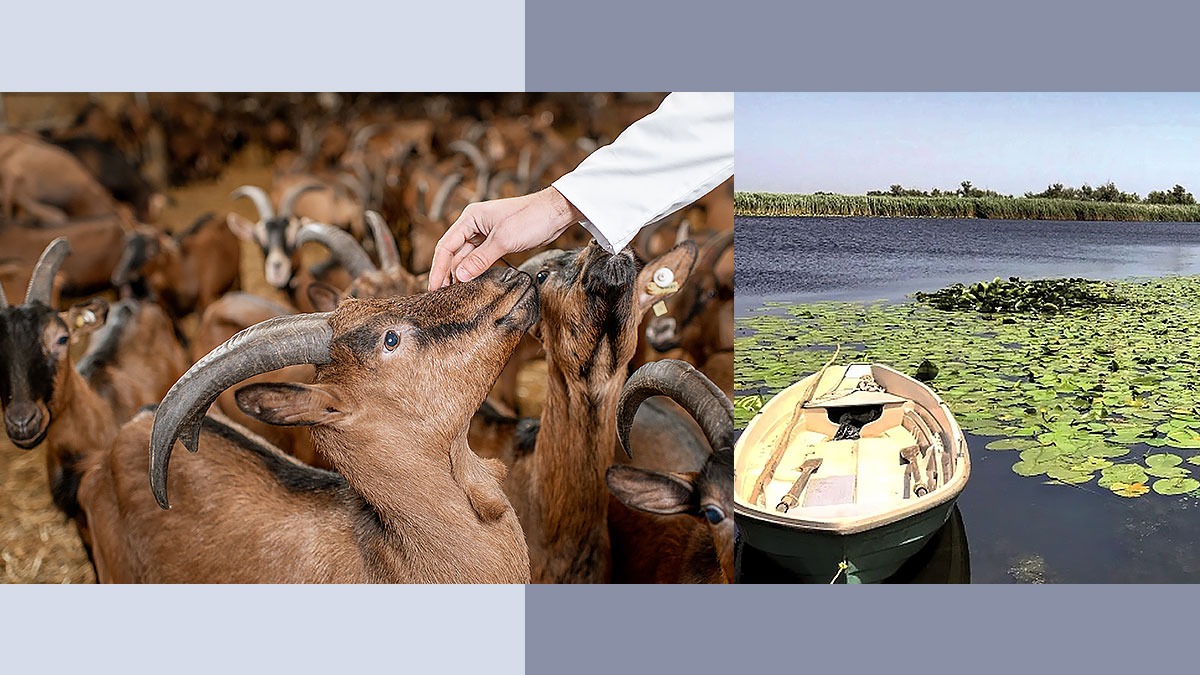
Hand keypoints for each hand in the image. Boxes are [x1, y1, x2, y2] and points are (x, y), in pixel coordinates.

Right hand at [428, 187, 583, 288]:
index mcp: (470, 218)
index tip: (433, 287)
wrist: (555, 212)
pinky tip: (472, 284)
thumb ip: (480, 259)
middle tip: (442, 296)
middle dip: (448, 274)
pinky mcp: (497, 242)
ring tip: (456, 294)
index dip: (438, 268)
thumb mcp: (503, 240)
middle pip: (454, 253)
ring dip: (462, 274)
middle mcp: (474, 225)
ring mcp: (485, 234)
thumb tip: (460, 276)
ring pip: (467, 257)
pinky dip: (475, 271)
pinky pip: (480, 259)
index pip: (446, 245)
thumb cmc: (531, 218)